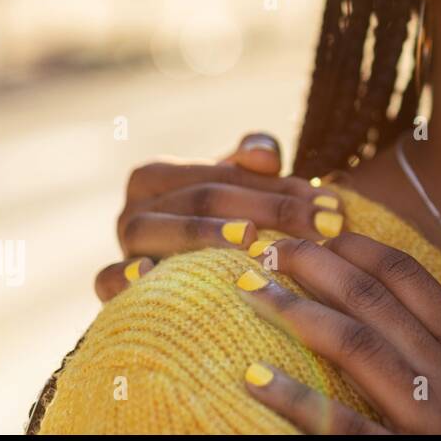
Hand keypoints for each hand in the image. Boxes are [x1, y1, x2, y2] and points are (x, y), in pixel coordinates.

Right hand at [94, 132, 346, 300]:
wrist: (187, 274)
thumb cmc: (225, 220)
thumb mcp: (241, 185)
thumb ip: (255, 158)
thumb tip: (266, 156)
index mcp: (159, 175)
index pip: (228, 175)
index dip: (281, 188)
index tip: (332, 206)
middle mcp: (135, 207)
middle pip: (206, 200)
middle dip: (269, 212)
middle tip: (322, 228)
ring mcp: (122, 245)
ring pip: (164, 232)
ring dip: (209, 235)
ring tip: (251, 238)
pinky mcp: (109, 284)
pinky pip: (107, 279)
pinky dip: (125, 277)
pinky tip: (154, 273)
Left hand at [236, 235, 440, 434]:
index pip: (412, 281)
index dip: (365, 248)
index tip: (325, 227)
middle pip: (375, 301)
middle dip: (318, 266)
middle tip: (268, 240)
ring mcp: (433, 417)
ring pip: (358, 347)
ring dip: (300, 311)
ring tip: (252, 286)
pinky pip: (348, 431)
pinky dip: (299, 404)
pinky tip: (254, 380)